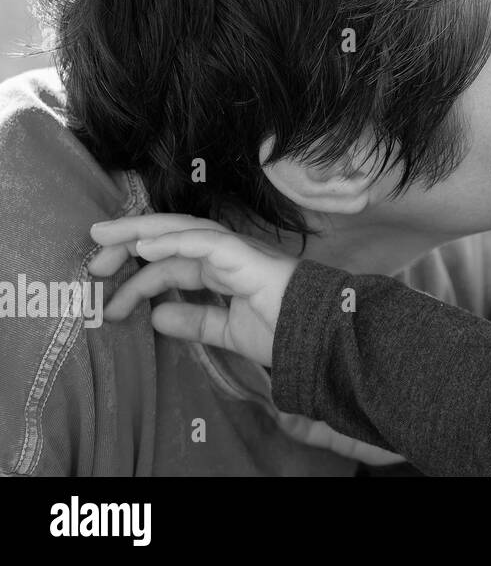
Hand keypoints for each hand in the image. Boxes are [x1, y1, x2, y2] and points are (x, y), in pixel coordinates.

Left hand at [88, 214, 296, 367]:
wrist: (320, 337)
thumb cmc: (283, 332)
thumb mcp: (227, 332)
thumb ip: (195, 322)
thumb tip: (157, 317)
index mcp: (222, 270)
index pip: (171, 266)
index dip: (137, 281)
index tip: (107, 303)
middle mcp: (225, 254)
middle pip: (168, 238)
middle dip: (128, 244)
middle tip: (92, 262)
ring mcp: (235, 249)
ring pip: (180, 230)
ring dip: (139, 233)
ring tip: (103, 240)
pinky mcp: (243, 253)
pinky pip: (202, 241)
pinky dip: (171, 241)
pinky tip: (144, 247)